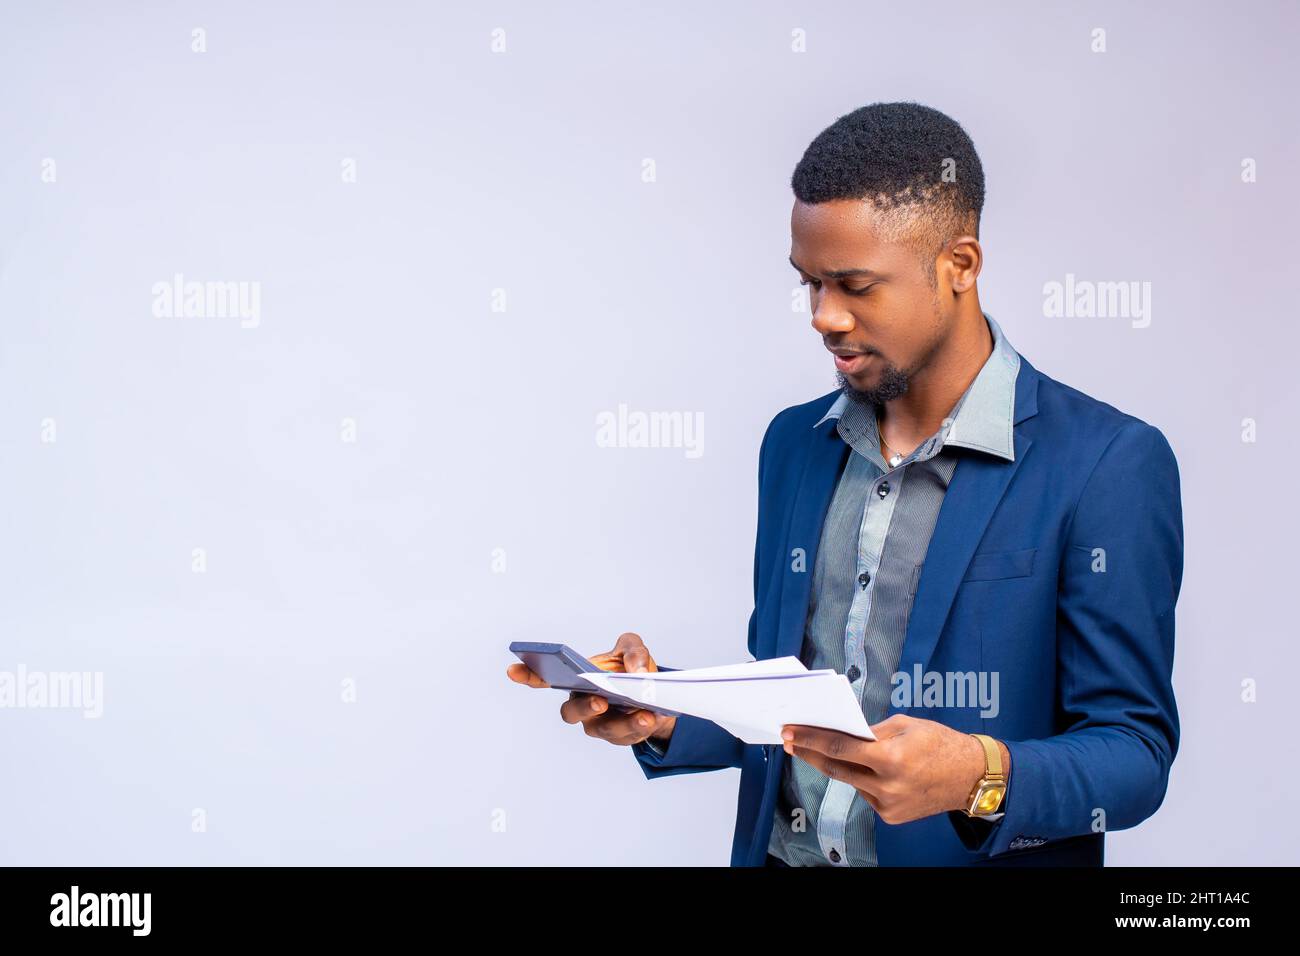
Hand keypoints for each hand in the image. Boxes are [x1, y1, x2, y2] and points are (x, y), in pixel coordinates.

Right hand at [506, 632, 677, 747]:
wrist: (656, 693)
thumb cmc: (632, 668)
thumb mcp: (634, 649)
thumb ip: (633, 650)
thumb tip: (636, 669)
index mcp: (574, 679)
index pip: (543, 679)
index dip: (527, 676)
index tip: (512, 669)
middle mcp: (580, 704)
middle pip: (571, 712)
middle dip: (585, 707)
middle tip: (601, 700)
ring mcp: (598, 724)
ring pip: (603, 729)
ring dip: (623, 723)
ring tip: (643, 714)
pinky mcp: (620, 737)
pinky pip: (627, 736)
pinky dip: (641, 727)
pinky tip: (653, 717)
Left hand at [780, 715, 1007, 824]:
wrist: (971, 777)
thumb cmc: (940, 743)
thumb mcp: (905, 724)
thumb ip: (871, 731)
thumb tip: (841, 731)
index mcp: (891, 757)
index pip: (839, 746)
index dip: (810, 739)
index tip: (791, 732)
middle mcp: (887, 785)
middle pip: (835, 768)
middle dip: (810, 754)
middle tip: (790, 742)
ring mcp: (888, 805)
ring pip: (849, 781)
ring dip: (834, 765)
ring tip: (817, 750)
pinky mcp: (890, 816)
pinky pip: (865, 793)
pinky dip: (861, 779)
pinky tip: (866, 769)